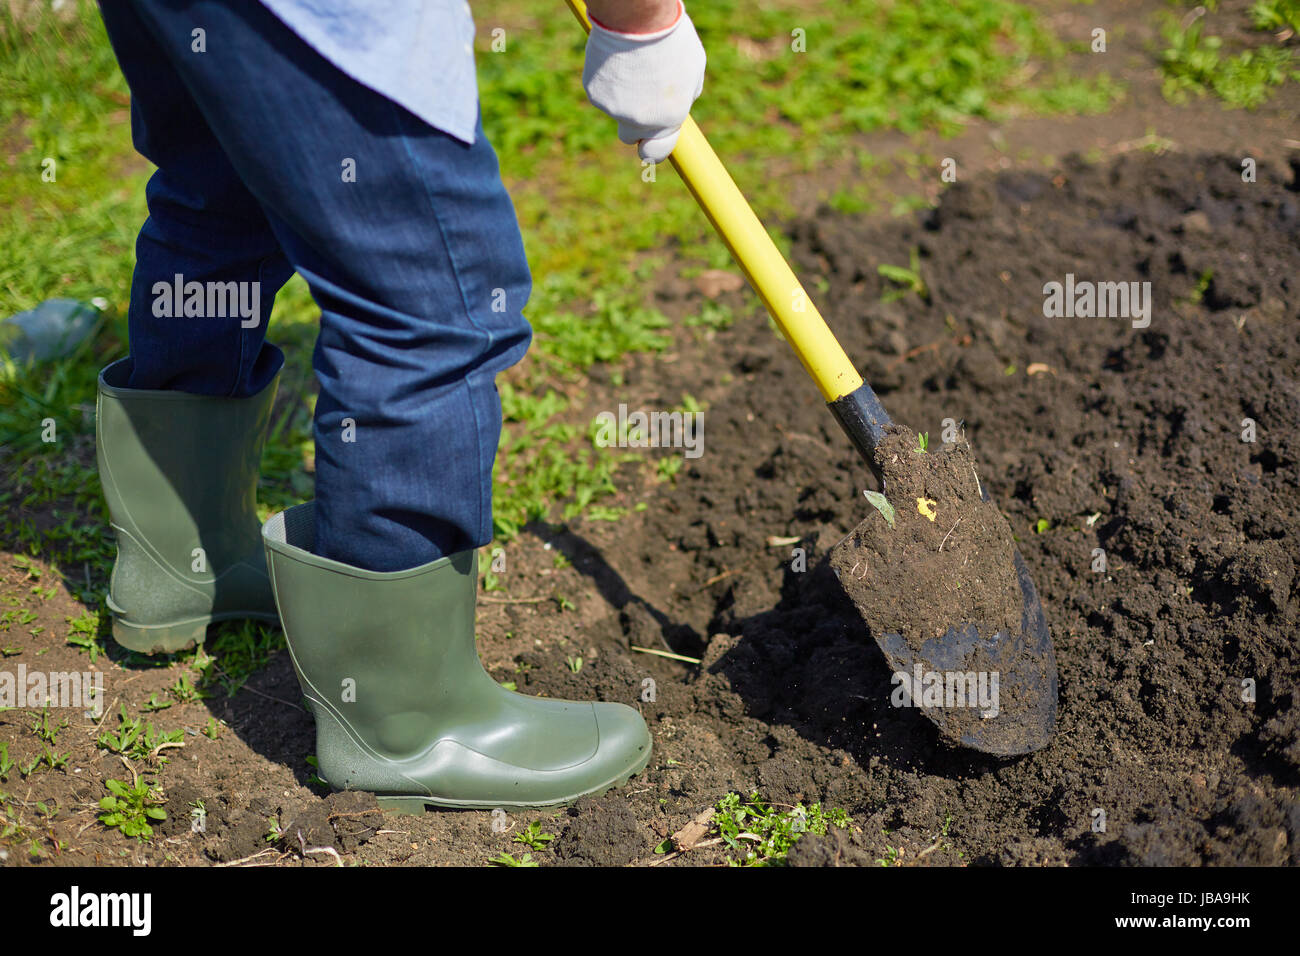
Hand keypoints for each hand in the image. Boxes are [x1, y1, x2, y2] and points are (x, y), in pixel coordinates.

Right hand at [582, 0, 705, 162]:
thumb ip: (684, 95)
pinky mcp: (594, 92)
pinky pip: (600, 90)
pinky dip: (606, 77)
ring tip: (631, 60)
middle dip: (633, 124)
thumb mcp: (692, 69)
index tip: (648, 146)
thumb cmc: (671, 38)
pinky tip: (615, 57)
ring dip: (621, 91)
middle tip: (637, 99)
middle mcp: (639, 121)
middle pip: (629, 136)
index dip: (651, 149)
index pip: (655, 152)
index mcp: (668, 118)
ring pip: (614, 107)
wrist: (637, 17)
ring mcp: (614, 109)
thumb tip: (676, 106)